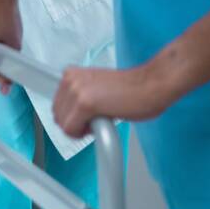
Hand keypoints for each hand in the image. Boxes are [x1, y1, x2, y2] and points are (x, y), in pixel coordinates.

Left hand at [53, 63, 175, 138]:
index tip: (87, 119)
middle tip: (96, 122)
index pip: (58, 106)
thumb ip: (81, 96)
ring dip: (80, 129)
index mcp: (71, 75)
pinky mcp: (85, 104)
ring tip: (101, 121)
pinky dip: (84, 134)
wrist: (152, 85)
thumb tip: (71, 113)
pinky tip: (101, 125)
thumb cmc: (132, 89)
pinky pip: (72, 129)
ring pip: (64, 124)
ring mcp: (76, 91)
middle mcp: (70, 80)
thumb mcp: (96, 87)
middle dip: (75, 124)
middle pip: (58, 116)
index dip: (73, 117)